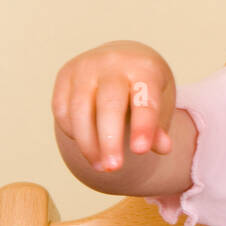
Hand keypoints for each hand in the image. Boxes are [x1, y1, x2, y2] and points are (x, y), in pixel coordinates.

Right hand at [52, 40, 175, 171]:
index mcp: (144, 69)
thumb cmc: (143, 87)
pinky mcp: (64, 74)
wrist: (122, 56)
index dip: (142, 126)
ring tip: (100, 166)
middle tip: (113, 168)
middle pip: (109, 105)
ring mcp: (85, 67)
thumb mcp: (159, 101)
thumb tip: (163, 148)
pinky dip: (71, 131)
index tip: (140, 151)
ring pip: (80, 109)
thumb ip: (158, 126)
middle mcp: (113, 64)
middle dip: (109, 140)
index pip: (144, 100)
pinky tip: (86, 146)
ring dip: (87, 143)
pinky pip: (62, 108)